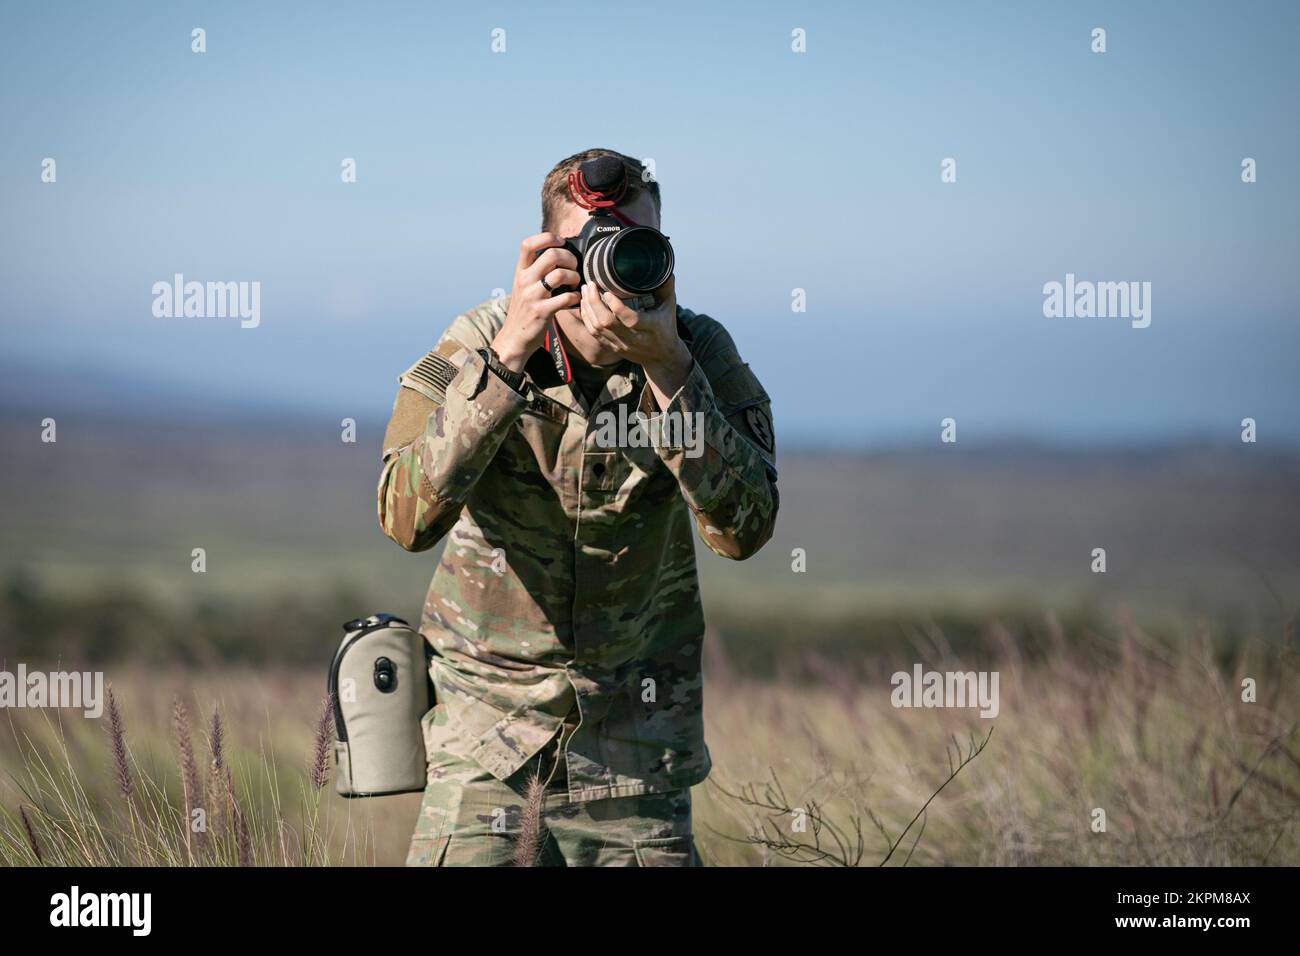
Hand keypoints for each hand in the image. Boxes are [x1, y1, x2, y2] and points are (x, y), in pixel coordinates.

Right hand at [491, 233, 580, 370]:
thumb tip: (557, 254)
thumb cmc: (524, 310)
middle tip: (573, 267)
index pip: (528, 244)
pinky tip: (574, 299)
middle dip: (569, 258)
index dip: (547, 237)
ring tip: (575, 284)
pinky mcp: (542, 311)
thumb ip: (536, 270)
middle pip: (551, 255)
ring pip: (560, 274)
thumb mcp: (523, 286)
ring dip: (574, 277)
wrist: (514, 338)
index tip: (560, 241)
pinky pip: (566, 298)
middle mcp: (524, 281)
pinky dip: (575, 296)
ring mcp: (533, 296)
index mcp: (520, 272)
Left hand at [578, 276, 691, 407]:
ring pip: (598, 328)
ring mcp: (622, 344)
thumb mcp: (669, 307)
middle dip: (594, 302)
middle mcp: (634, 338)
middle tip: (590, 285)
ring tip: (585, 291)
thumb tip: (664, 268)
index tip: (607, 291)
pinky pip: (594, 334)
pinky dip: (586, 318)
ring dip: (588, 308)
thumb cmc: (666, 326)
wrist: (661, 356)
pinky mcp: (613, 347)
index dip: (616, 305)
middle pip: (607, 322)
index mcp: (651, 327)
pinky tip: (585, 304)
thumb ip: (666, 287)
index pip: (630, 319)